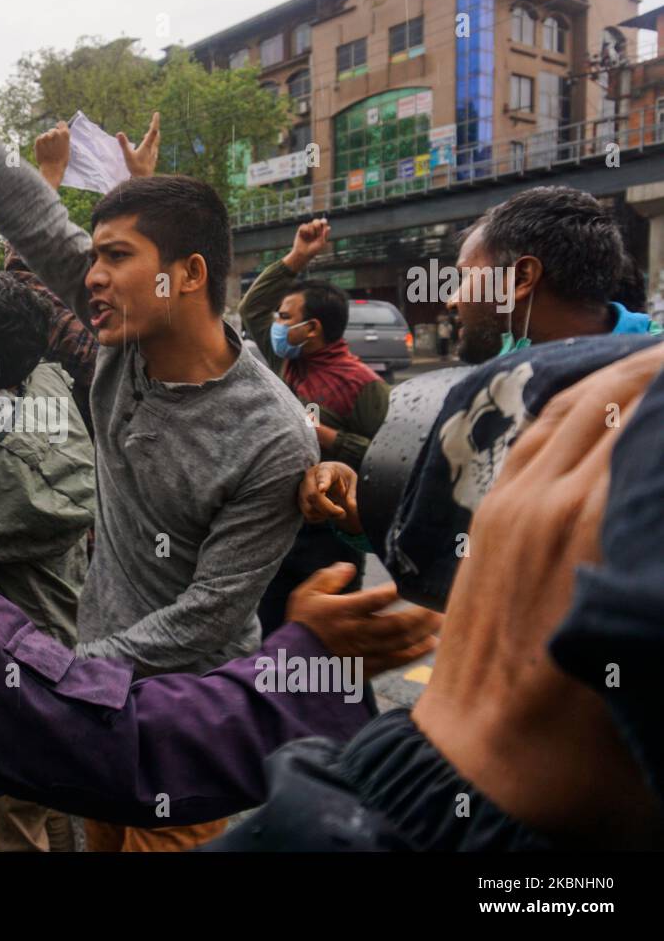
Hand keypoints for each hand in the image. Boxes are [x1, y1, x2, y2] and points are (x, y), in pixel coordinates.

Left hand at [34, 122, 70, 189]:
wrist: (52, 168)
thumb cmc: (61, 160)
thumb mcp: (66, 147)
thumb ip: (62, 138)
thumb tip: (58, 133)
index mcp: (65, 134)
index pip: (61, 123)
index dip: (59, 128)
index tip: (58, 133)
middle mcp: (55, 133)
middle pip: (52, 130)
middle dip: (52, 136)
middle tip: (53, 146)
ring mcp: (46, 136)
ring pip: (45, 135)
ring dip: (46, 141)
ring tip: (48, 150)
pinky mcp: (38, 140)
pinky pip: (39, 139)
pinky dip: (40, 144)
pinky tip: (43, 151)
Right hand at [117, 111, 160, 177]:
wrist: (144, 182)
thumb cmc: (136, 168)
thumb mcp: (128, 155)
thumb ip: (123, 144)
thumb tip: (119, 133)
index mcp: (147, 146)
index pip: (153, 131)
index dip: (155, 122)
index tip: (156, 113)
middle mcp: (152, 149)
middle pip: (156, 135)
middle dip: (155, 127)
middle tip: (154, 121)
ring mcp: (153, 155)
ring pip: (156, 142)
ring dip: (154, 136)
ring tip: (149, 132)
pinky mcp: (152, 160)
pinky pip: (154, 149)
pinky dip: (152, 144)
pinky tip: (149, 147)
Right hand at [283, 218, 329, 272]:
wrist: (303, 254)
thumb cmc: (314, 250)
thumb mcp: (322, 242)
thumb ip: (325, 234)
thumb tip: (329, 227)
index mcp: (321, 231)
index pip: (323, 222)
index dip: (323, 221)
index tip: (323, 222)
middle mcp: (314, 229)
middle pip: (316, 221)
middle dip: (317, 226)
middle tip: (317, 233)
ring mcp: (307, 229)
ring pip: (310, 224)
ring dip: (311, 231)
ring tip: (310, 238)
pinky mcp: (301, 230)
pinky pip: (304, 226)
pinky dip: (305, 231)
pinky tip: (304, 236)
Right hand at [289, 563, 440, 677]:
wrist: (293, 664)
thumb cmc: (302, 625)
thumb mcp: (306, 594)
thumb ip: (328, 578)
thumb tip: (348, 566)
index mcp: (343, 611)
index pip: (377, 599)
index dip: (397, 591)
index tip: (411, 582)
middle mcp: (358, 632)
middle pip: (399, 623)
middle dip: (423, 612)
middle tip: (439, 601)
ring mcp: (366, 652)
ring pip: (403, 641)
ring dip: (425, 630)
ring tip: (440, 619)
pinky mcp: (370, 668)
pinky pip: (399, 660)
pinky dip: (417, 652)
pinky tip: (431, 644)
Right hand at [297, 461, 360, 533]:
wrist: (328, 477)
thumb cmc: (340, 476)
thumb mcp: (351, 479)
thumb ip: (352, 492)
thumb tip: (352, 506)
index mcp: (324, 470)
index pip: (322, 476)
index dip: (322, 483)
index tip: (322, 489)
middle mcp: (309, 480)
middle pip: (313, 496)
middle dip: (330, 509)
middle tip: (343, 513)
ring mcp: (302, 492)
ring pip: (310, 509)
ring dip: (327, 514)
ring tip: (338, 510)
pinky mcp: (301, 504)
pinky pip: (310, 517)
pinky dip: (322, 518)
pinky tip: (329, 511)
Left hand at [411, 342, 663, 837]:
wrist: (483, 764)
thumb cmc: (583, 735)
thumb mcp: (651, 651)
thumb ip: (658, 565)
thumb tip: (659, 530)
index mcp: (589, 522)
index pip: (650, 422)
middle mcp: (544, 499)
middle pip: (614, 398)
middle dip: (661, 371)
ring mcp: (506, 507)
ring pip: (568, 410)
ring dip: (618, 378)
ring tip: (663, 363)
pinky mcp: (486, 522)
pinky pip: (530, 441)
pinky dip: (572, 409)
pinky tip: (600, 404)